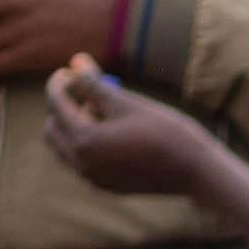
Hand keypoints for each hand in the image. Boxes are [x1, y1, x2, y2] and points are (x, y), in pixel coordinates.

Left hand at [44, 55, 227, 199]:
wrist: (196, 172)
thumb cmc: (165, 132)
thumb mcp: (127, 102)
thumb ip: (94, 84)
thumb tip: (75, 61)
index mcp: (85, 139)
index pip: (57, 103)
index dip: (60, 82)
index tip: (72, 70)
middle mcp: (83, 164)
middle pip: (53, 130)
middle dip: (62, 108)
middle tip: (86, 92)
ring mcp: (94, 179)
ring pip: (65, 149)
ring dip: (73, 128)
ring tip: (102, 113)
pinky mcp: (107, 187)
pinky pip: (83, 164)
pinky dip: (87, 146)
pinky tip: (112, 134)